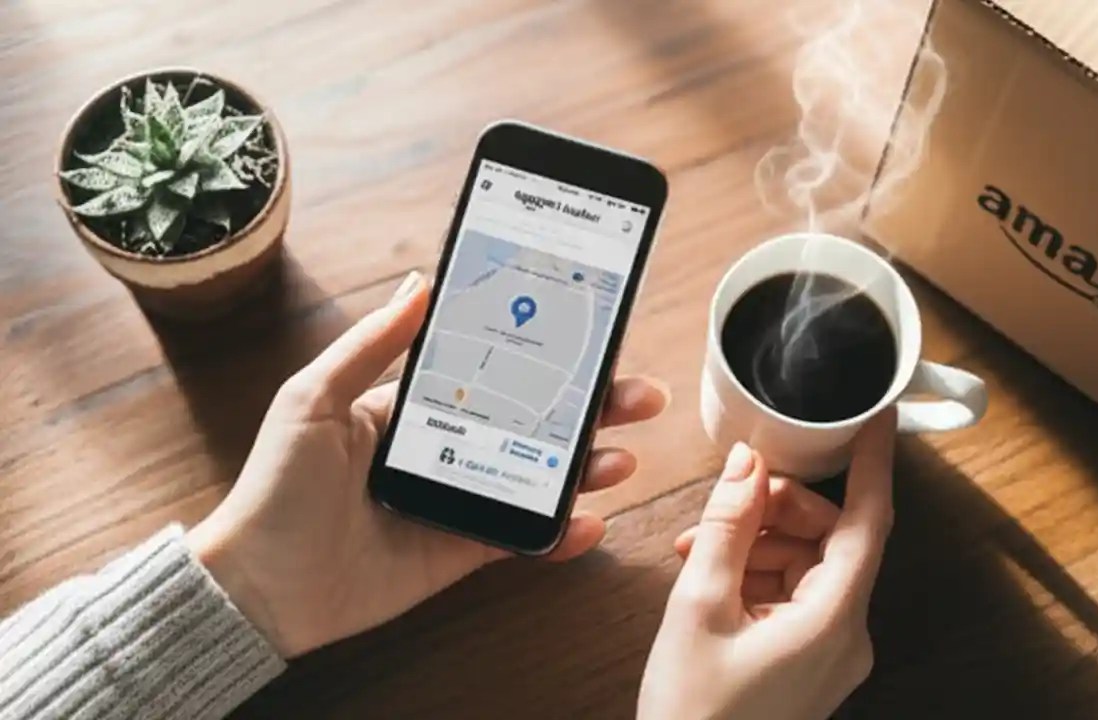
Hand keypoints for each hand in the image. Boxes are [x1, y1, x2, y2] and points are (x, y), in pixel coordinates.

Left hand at [188, 272, 667, 657]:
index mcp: (418, 405)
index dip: (549, 357)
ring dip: (589, 467)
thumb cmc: (276, 484)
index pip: (499, 371)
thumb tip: (421, 281)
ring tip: (621, 459)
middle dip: (595, 409)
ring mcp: (460, 500)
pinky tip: (591, 524)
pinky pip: (523, 539)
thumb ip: (372, 343)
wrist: (259, 584)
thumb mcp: (316, 398)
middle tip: (642, 397)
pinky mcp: (463, 552)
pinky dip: (562, 536)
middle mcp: (449, 447)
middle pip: (537, 421)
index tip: (595, 337)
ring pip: (542, 477)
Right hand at [638, 411, 895, 719]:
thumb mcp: (699, 607)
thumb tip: (747, 464)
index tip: (876, 415)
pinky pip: (795, 595)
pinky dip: (758, 575)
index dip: (874, 462)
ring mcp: (831, 652)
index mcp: (835, 619)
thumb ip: (727, 527)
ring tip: (700, 549)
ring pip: (808, 564)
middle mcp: (848, 635)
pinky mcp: (809, 662)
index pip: (870, 520)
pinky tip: (713, 574)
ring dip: (758, 543)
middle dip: (779, 509)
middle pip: (831, 539)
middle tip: (727, 503)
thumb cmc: (695, 716)